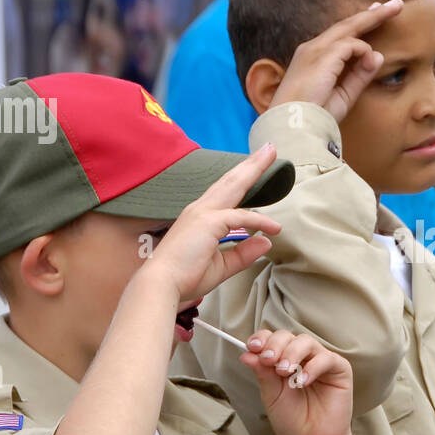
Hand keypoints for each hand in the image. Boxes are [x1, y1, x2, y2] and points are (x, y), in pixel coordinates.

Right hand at [141, 144, 282, 303]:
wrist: (161, 285)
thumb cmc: (185, 277)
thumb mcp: (221, 266)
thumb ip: (243, 253)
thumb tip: (266, 242)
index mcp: (200, 217)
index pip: (225, 192)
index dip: (242, 180)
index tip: (257, 170)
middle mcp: (200, 209)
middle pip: (231, 181)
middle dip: (250, 164)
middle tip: (269, 148)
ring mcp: (202, 214)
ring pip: (233, 186)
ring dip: (253, 169)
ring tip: (270, 153)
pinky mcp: (207, 223)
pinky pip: (239, 218)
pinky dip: (258, 220)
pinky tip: (274, 227)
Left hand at [240, 330, 353, 434]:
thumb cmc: (292, 420)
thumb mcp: (271, 395)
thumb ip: (262, 373)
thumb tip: (247, 354)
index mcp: (283, 360)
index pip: (272, 339)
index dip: (262, 339)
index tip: (252, 347)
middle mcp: (302, 357)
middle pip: (288, 336)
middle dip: (276, 346)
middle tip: (268, 360)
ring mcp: (320, 361)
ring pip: (306, 342)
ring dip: (292, 353)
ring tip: (285, 372)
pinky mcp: (339, 369)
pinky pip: (326, 358)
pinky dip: (313, 367)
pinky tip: (303, 381)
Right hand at [271, 0, 404, 123]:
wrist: (296, 125)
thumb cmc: (316, 114)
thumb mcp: (344, 95)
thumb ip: (360, 76)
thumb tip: (378, 56)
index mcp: (315, 58)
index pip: (341, 35)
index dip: (360, 23)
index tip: (375, 12)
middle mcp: (313, 48)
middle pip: (347, 24)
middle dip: (372, 13)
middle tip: (395, 2)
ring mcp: (316, 50)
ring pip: (350, 27)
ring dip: (374, 17)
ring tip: (396, 8)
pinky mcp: (322, 55)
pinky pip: (351, 45)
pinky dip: (364, 52)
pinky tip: (370, 61)